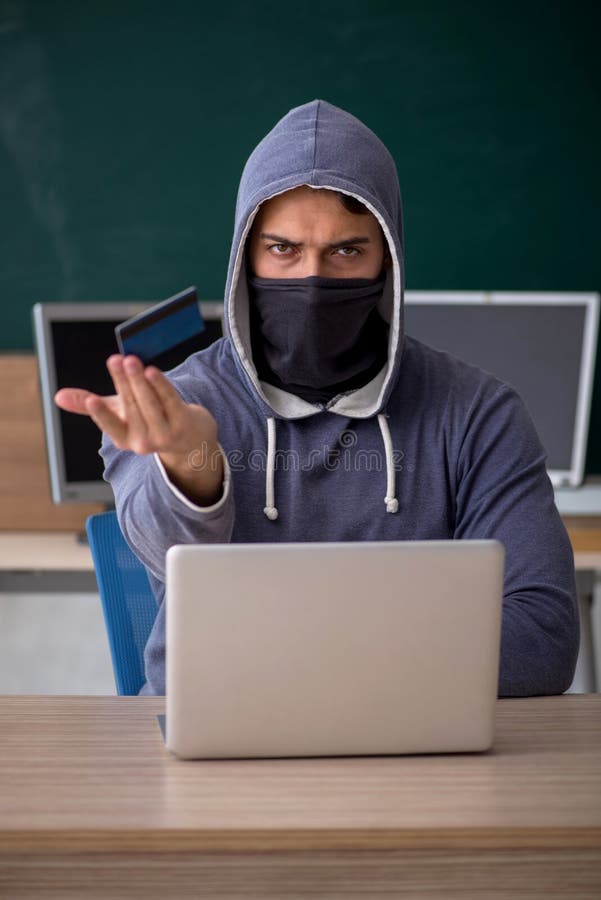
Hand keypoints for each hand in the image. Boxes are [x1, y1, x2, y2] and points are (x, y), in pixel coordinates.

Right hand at [54, 355, 222, 504]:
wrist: (189, 440)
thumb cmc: (148, 422)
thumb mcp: (118, 415)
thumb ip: (89, 405)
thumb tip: (58, 397)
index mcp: (123, 438)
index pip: (110, 424)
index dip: (101, 414)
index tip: (93, 400)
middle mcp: (143, 441)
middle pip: (131, 407)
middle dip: (123, 382)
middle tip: (116, 359)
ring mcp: (165, 434)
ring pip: (150, 403)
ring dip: (140, 380)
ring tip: (132, 360)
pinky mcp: (183, 423)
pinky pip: (170, 400)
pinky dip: (161, 385)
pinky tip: (152, 370)